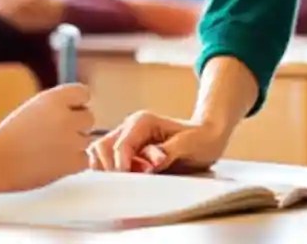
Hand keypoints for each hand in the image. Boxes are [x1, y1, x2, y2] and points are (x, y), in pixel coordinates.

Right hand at [0, 83, 94, 189]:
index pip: (83, 93)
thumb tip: (81, 109)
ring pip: (87, 140)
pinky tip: (55, 162)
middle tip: (55, 135)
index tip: (63, 113)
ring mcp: (71, 140)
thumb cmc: (12, 135)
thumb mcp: (34, 107)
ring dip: (74, 145)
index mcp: (54, 98)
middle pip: (89, 117)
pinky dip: (74, 162)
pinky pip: (85, 159)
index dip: (75, 104)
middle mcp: (66, 116)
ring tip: (50, 150)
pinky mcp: (72, 162)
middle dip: (76, 126)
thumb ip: (58, 105)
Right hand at [88, 111, 228, 173]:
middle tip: (128, 184)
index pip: (120, 146)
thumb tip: (150, 161)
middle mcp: (130, 127)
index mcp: (142, 121)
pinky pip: (106, 160)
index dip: (122, 166)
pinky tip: (122, 181)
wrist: (207, 136)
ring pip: (99, 153)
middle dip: (111, 168)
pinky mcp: (126, 150)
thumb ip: (169, 151)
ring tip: (126, 183)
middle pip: (102, 147)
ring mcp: (125, 138)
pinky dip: (108, 171)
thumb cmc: (200, 138)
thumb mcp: (190, 145)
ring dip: (107, 170)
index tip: (130, 181)